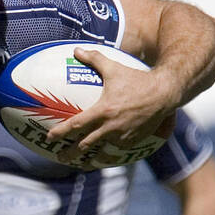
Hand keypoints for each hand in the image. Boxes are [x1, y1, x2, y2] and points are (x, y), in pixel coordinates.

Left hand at [45, 47, 175, 163]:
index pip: (76, 125)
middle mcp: (110, 126)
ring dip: (89, 159)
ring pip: (101, 152)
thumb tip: (76, 50)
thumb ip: (95, 60)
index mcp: (103, 111)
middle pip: (84, 146)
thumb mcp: (115, 68)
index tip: (49, 138)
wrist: (165, 91)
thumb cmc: (138, 78)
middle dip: (70, 153)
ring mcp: (122, 136)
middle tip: (60, 157)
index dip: (60, 132)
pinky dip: (108, 154)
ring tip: (81, 163)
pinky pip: (117, 150)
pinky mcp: (133, 141)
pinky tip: (102, 157)